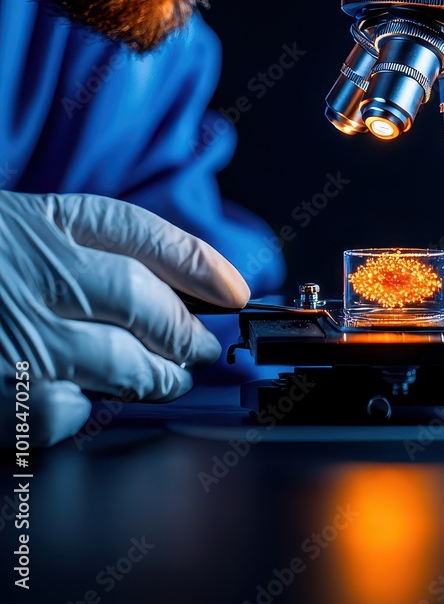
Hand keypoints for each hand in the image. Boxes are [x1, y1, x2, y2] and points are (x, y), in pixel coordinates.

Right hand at [0, 191, 249, 446]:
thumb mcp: (22, 225)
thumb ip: (84, 243)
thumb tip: (172, 283)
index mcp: (45, 220)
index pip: (145, 235)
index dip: (201, 263)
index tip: (235, 288)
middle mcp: (38, 271)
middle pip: (146, 304)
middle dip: (188, 333)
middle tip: (204, 349)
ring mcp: (18, 332)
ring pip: (122, 363)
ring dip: (159, 376)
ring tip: (171, 378)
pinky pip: (67, 409)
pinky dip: (89, 409)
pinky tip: (90, 401)